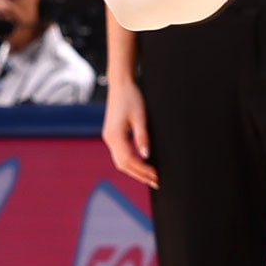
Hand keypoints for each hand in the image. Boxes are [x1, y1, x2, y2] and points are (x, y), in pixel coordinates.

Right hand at [103, 70, 156, 187]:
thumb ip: (142, 137)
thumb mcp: (140, 116)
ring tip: (149, 177)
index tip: (156, 176)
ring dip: (134, 170)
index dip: (143, 170)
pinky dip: (130, 162)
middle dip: (139, 175)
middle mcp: (109, 139)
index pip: (129, 160)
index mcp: (115, 135)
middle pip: (123, 165)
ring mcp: (109, 137)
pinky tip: (141, 164)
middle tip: (155, 182)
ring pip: (120, 161)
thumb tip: (145, 155)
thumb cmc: (131, 97)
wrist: (120, 84)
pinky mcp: (112, 134)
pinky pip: (119, 154)